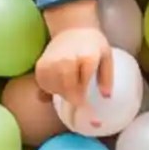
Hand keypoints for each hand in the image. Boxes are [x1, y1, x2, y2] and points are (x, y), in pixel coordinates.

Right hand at [35, 0, 114, 128]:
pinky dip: (53, 89)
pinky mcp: (41, 66)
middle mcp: (67, 59)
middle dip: (77, 101)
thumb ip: (107, 76)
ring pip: (57, 91)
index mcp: (87, 56)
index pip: (85, 84)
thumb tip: (106, 97)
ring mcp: (52, 62)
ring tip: (73, 83)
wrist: (71, 27)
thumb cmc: (92, 43)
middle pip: (70, 91)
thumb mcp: (106, 55)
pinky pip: (45, 86)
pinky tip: (61, 82)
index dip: (88, 106)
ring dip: (65, 95)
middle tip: (83, 103)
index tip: (95, 122)